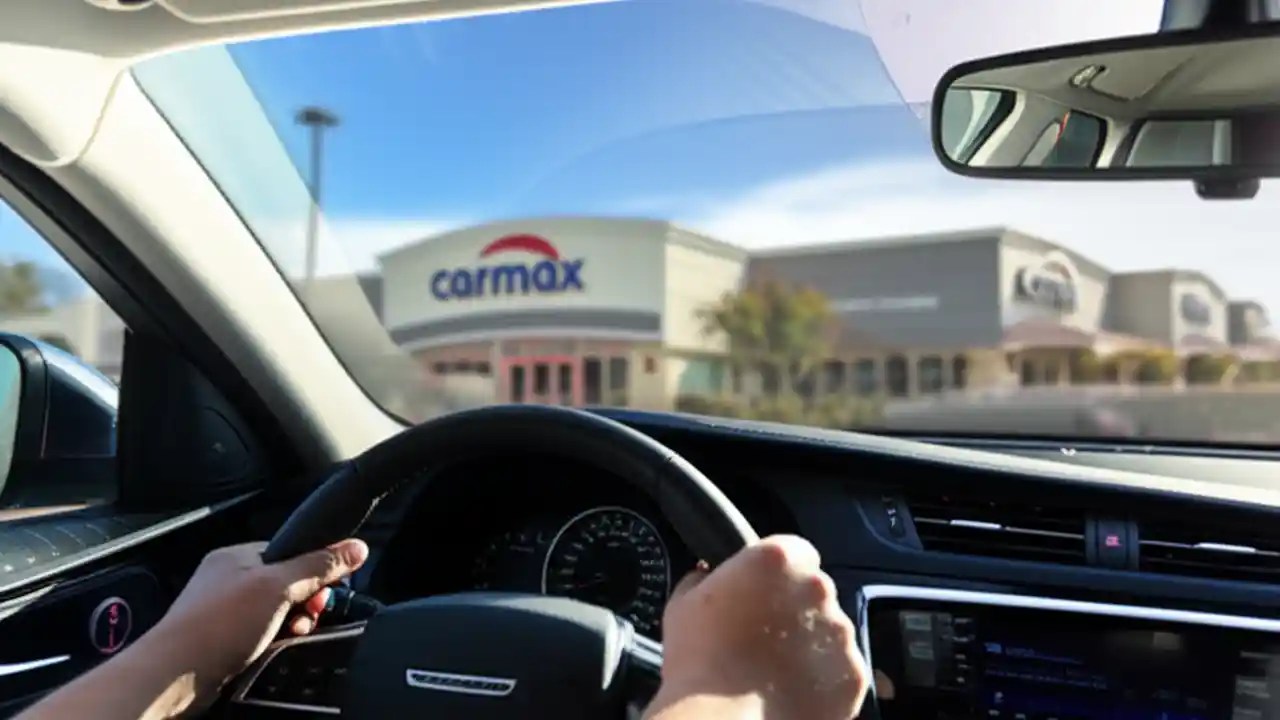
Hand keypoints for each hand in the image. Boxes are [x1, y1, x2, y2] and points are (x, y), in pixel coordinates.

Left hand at [147, 539, 368, 698]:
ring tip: (289, 636)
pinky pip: (260, 636)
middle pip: (286, 584)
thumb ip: (320, 565)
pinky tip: (272, 650)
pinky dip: (272, 643)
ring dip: (291, 625)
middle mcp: (228, 580)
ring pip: (275, 613)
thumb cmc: (220, 624)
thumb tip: (357, 547)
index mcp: (238, 555)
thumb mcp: (280, 586)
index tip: (328, 590)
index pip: (291, 552)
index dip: (315, 569)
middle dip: (305, 602)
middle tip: (308, 616)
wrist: (174, 676)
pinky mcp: (221, 641)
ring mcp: (223, 612)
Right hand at [650, 535, 867, 719]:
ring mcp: (841, 632)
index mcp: (778, 559)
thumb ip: (704, 577)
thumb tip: (707, 573)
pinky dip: (823, 679)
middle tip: (765, 635)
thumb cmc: (698, 661)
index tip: (764, 592)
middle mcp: (818, 588)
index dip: (779, 572)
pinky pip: (841, 669)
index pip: (795, 550)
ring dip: (811, 643)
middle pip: (815, 589)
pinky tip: (792, 690)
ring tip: (775, 669)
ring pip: (831, 631)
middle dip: (796, 608)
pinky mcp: (853, 673)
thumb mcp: (684, 603)